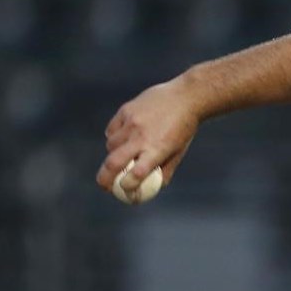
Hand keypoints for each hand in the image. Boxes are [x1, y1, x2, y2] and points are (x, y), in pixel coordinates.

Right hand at [98, 78, 201, 195]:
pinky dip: (114, 137)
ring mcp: (131, 122)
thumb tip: (152, 188)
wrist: (185, 97)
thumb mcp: (178, 151)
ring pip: (110, 146)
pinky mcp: (126, 110)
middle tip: (104, 186)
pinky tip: (124, 137)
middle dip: (104, 179)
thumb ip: (165, 170)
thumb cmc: (183, 128)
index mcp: (158, 149)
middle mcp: (142, 137)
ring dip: (113, 154)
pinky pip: (111, 130)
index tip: (125, 193)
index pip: (136, 174)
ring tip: (124, 153)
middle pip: (113, 163)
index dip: (127, 187)